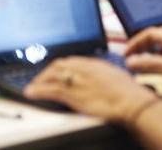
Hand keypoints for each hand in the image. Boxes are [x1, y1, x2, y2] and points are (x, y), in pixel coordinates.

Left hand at [24, 57, 157, 124]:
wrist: (130, 100)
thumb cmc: (130, 92)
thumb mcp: (119, 76)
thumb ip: (107, 75)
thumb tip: (107, 79)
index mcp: (94, 63)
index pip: (72, 61)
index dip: (62, 67)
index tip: (57, 72)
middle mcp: (83, 68)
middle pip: (59, 65)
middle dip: (48, 72)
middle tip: (42, 79)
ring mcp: (76, 80)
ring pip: (51, 76)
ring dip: (40, 81)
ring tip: (33, 87)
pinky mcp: (72, 94)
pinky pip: (49, 90)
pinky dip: (38, 90)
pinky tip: (30, 93)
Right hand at [125, 27, 161, 92]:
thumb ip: (151, 64)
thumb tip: (131, 61)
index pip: (150, 33)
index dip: (136, 41)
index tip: (127, 52)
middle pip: (156, 40)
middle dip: (142, 47)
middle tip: (133, 58)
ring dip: (151, 56)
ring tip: (143, 66)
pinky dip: (161, 63)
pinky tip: (161, 74)